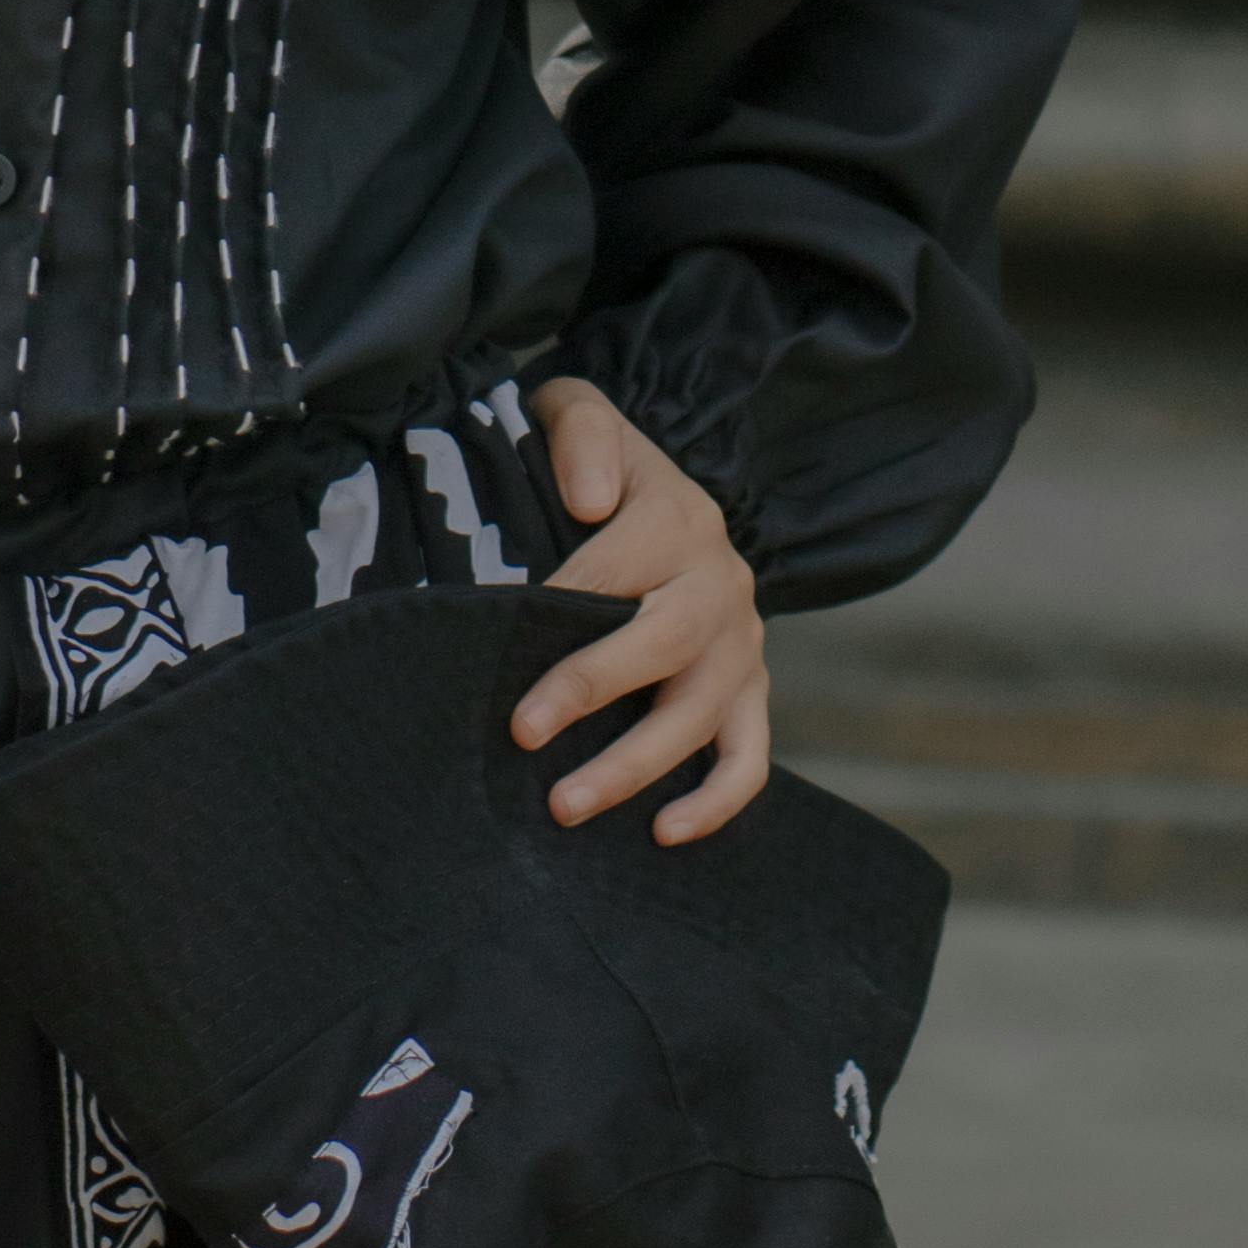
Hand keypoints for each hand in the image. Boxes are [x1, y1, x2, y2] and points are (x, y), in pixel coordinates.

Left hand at [512, 376, 768, 845]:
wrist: (655, 490)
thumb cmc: (597, 465)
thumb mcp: (579, 414)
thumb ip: (580, 435)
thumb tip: (588, 501)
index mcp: (680, 517)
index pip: (614, 569)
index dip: (556, 610)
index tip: (498, 645)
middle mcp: (722, 581)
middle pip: (664, 644)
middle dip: (590, 690)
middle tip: (521, 733)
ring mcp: (743, 643)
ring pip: (703, 714)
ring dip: (637, 767)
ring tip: (564, 806)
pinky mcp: (750, 691)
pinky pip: (750, 757)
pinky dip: (716, 801)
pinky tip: (664, 833)